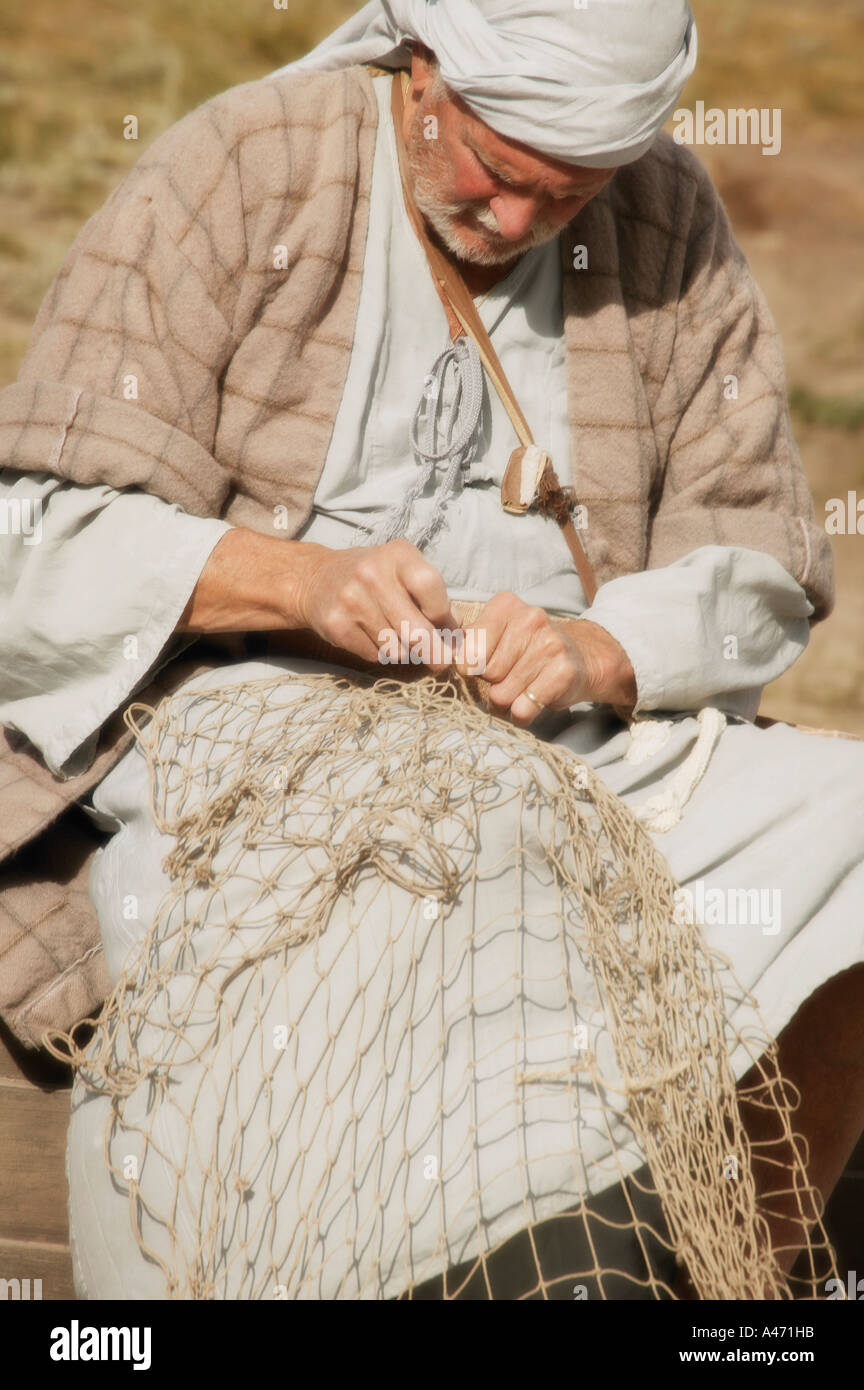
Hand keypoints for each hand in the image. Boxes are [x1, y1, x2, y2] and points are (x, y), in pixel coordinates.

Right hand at [296, 537, 458, 666]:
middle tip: (440, 660)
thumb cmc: (374, 577)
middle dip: (435, 652)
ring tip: (398, 637)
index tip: (446, 627)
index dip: (443, 615)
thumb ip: (433, 597)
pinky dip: (382, 654)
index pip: (430, 586)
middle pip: (417, 630)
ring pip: (397, 649)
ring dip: (406, 652)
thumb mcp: (405, 571)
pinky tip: (374, 636)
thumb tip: (456, 633)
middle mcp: (372, 574)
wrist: (317, 579)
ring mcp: (351, 600)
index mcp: (398, 554)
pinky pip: (375, 656)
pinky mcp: (336, 626)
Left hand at [453, 591, 635, 726]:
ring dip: (507, 701)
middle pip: (487, 673)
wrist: (582, 658)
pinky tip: (534, 698)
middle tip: (511, 675)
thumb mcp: (496, 635)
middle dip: (492, 682)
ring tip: (523, 686)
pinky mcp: (563, 673)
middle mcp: (530, 618)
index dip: (471, 666)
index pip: (468, 650)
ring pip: (502, 695)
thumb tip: (449, 661)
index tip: (485, 664)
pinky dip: (522, 714)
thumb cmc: (528, 649)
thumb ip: (467, 643)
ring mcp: (550, 645)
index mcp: (506, 605)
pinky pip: (523, 709)